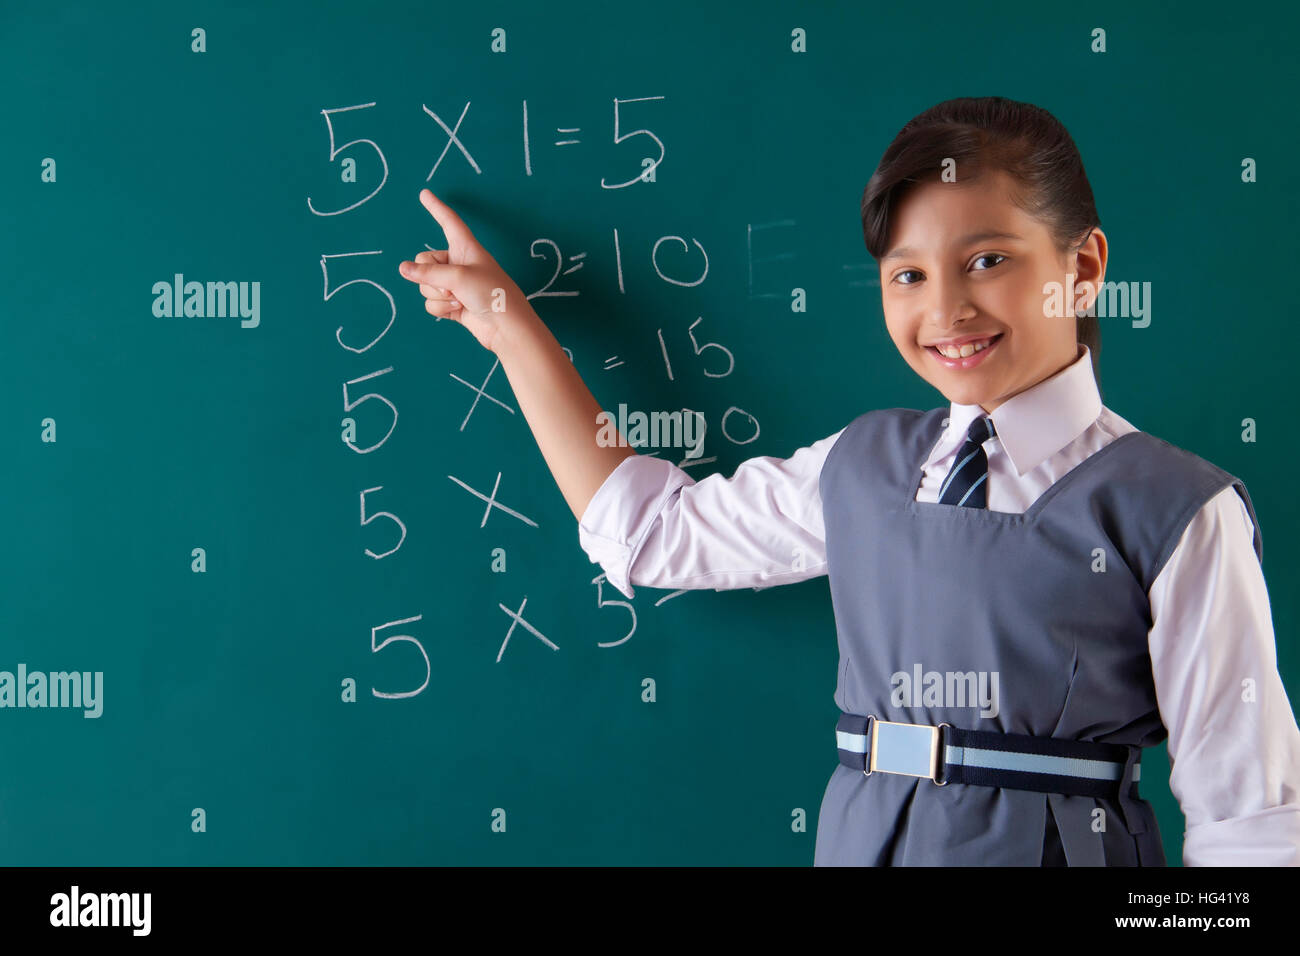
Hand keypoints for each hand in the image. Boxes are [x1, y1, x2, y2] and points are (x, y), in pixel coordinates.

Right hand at [397, 189, 528, 352]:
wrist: (506, 327)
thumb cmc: (491, 293)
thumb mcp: (458, 277)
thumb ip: (427, 272)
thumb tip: (403, 269)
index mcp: (465, 247)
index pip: (448, 221)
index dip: (436, 208)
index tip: (424, 194)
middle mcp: (458, 263)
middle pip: (424, 260)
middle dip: (430, 276)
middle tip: (451, 286)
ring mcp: (454, 285)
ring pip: (426, 285)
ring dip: (438, 295)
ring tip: (459, 300)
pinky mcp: (452, 305)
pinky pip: (431, 303)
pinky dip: (441, 309)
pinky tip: (458, 311)